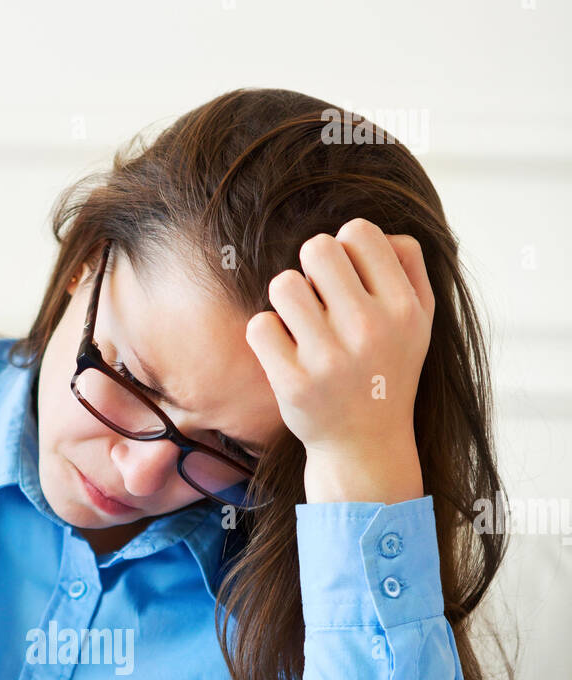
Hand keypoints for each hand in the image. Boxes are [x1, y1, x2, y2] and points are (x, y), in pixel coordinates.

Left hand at [245, 218, 435, 503]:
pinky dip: (266, 334)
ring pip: (283, 284)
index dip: (345, 247)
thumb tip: (378, 232)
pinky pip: (259, 326)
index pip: (359, 232)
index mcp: (402, 308)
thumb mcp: (420, 321)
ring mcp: (329, 359)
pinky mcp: (293, 384)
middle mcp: (369, 330)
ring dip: (286, 299)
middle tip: (318, 298)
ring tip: (300, 324)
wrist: (365, 447)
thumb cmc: (387, 372)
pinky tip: (283, 349)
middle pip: (317, 248)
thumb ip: (409, 265)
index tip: (345, 277)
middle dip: (311, 268)